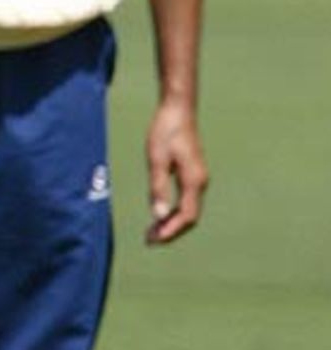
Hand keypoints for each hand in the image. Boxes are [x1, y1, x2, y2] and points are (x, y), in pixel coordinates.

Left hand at [144, 96, 207, 243]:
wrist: (178, 109)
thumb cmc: (165, 131)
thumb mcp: (156, 159)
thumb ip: (158, 187)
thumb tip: (158, 215)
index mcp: (194, 180)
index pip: (187, 216)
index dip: (171, 231)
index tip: (154, 240)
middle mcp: (200, 182)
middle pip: (190, 217)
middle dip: (170, 231)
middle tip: (148, 240)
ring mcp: (199, 178)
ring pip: (189, 210)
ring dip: (171, 223)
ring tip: (151, 232)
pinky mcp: (193, 174)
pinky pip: (187, 201)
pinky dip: (173, 212)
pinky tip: (159, 215)